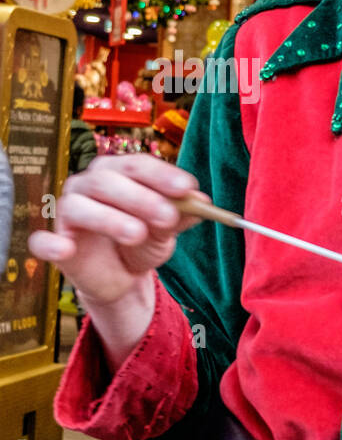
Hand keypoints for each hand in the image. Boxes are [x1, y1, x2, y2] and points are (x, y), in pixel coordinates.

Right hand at [28, 154, 201, 307]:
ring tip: (138, 234)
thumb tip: (202, 202)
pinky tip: (64, 248)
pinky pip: (43, 241)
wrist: (123, 275)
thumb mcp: (167, 229)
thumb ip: (182, 214)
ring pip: (79, 206)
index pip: (137, 164)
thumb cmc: (143, 240)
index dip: (162, 174)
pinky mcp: (55, 243)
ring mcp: (68, 212)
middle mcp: (89, 185)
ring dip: (110, 218)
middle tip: (167, 216)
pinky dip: (50, 244)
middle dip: (141, 197)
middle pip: (107, 180)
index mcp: (119, 172)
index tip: (187, 188)